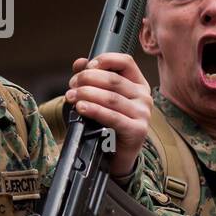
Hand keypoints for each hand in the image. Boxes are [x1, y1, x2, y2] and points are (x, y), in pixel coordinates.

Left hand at [66, 53, 152, 178]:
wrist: (115, 156)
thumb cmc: (107, 124)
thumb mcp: (99, 97)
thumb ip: (90, 78)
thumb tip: (79, 62)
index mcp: (138, 84)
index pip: (125, 62)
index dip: (105, 60)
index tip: (87, 66)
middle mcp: (144, 96)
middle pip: (114, 80)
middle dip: (88, 79)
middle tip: (72, 85)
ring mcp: (143, 114)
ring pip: (111, 97)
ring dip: (87, 94)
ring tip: (71, 96)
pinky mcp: (138, 130)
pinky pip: (113, 117)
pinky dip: (94, 110)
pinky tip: (81, 108)